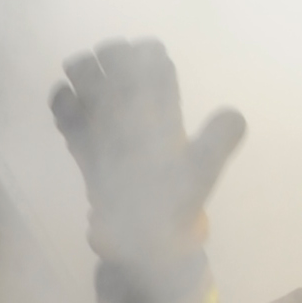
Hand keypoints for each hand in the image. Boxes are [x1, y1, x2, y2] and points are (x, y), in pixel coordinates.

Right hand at [50, 38, 245, 265]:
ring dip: (83, 78)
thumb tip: (236, 115)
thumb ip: (216, 142)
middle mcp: (139, 121)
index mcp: (166, 118)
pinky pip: (73, 123)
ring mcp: (112, 137)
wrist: (147, 247)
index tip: (134, 59)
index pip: (157, 69)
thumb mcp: (201, 171)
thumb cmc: (177, 205)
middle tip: (96, 67)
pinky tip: (65, 105)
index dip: (144, 55)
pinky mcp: (90, 156)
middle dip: (106, 60)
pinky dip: (64, 107)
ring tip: (76, 84)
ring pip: (93, 91)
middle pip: (121, 71)